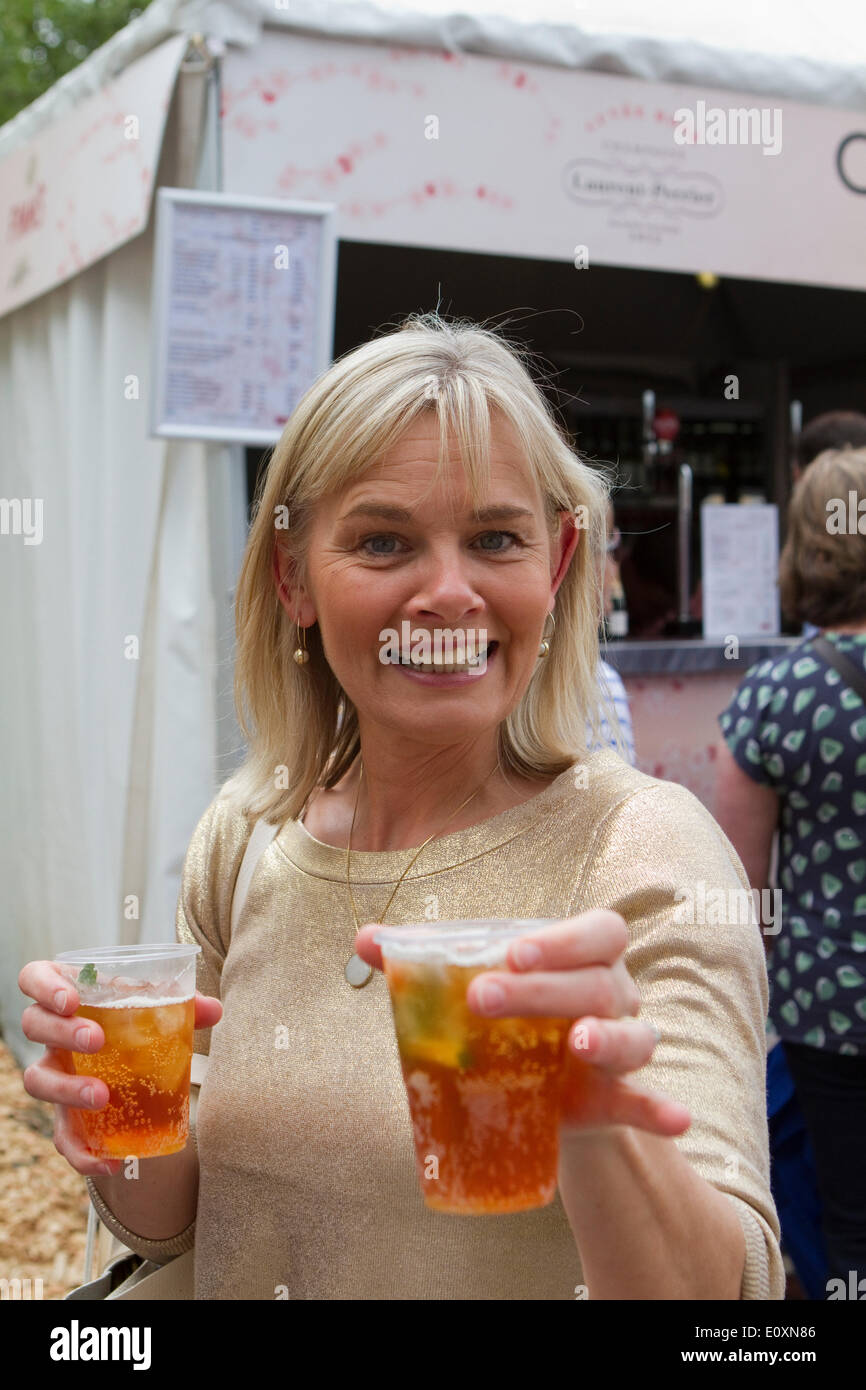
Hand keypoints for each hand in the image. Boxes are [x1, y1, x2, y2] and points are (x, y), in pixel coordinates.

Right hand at [18, 960, 221, 1175]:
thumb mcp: (154, 1008)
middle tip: (96, 1040)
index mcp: (69, 996)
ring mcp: (54, 1073)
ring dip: (66, 1088)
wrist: (131, 1066)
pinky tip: (110, 1162)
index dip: (45, 987)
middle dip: (61, 1032)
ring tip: (101, 1096)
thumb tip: (214, 1009)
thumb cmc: (136, 1023)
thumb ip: (182, 1006)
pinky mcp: (64, 1114)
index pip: (35, 978)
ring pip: (36, 1079)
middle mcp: (53, 1033)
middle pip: (34, 1024)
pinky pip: (61, 1135)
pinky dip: (82, 1151)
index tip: (70, 1000)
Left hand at [353, 911, 690, 1139]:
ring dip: (610, 1038)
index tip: (513, 951)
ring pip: (634, 1035)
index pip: (598, 931)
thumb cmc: (508, 1017)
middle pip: (596, 983)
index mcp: (583, 956)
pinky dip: (663, 1110)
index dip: (562, 938)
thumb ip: (424, 960)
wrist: (539, 1088)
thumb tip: (364, 940)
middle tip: (484, 1000)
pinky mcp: (618, 1098)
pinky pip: (649, 1102)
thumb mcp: (472, 985)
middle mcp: (612, 994)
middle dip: (544, 990)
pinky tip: (676, 1119)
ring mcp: (621, 1045)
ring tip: (578, 1046)